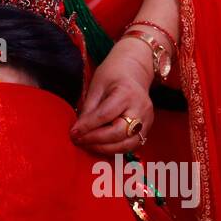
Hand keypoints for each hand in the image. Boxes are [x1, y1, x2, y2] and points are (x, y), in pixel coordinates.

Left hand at [70, 38, 154, 155]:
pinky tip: (99, 145)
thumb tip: (78, 130)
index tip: (73, 133)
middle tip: (78, 140)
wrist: (134, 71)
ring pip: (126, 144)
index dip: (88, 126)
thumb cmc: (113, 75)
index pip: (105, 115)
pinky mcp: (147, 128)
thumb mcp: (97, 85)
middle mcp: (140, 109)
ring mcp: (147, 120)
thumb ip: (89, 108)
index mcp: (126, 93)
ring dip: (104, 148)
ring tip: (87, 144)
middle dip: (95, 140)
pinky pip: (131, 145)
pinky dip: (114, 149)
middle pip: (118, 133)